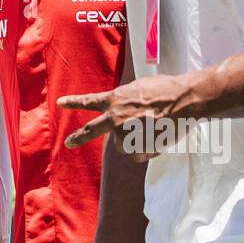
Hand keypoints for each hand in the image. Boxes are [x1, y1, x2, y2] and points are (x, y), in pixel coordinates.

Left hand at [57, 74, 191, 153]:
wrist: (183, 100)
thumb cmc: (165, 89)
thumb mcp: (138, 87)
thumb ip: (126, 100)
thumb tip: (125, 109)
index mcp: (114, 99)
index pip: (89, 101)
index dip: (74, 102)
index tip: (60, 103)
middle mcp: (115, 117)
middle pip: (91, 130)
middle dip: (78, 137)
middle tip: (69, 143)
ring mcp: (125, 133)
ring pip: (123, 145)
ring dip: (132, 141)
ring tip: (151, 128)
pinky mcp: (137, 147)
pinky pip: (138, 155)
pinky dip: (145, 150)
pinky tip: (157, 139)